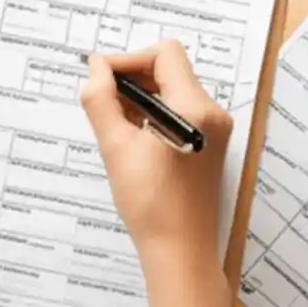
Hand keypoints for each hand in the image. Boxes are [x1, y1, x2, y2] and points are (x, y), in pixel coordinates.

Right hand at [79, 41, 232, 265]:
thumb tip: (95, 69)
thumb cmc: (152, 205)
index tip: (100, 77)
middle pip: (169, 70)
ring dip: (139, 98)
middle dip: (132, 78)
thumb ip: (101, 100)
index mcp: (195, 108)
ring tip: (112, 121)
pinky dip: (150, 115)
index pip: (164, 55)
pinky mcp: (205, 146)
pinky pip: (177, 113)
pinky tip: (129, 136)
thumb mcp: (116, 147)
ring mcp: (211, 131)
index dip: (128, 60)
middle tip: (101, 98)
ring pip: (171, 92)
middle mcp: (210, 114)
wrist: (179, 251)